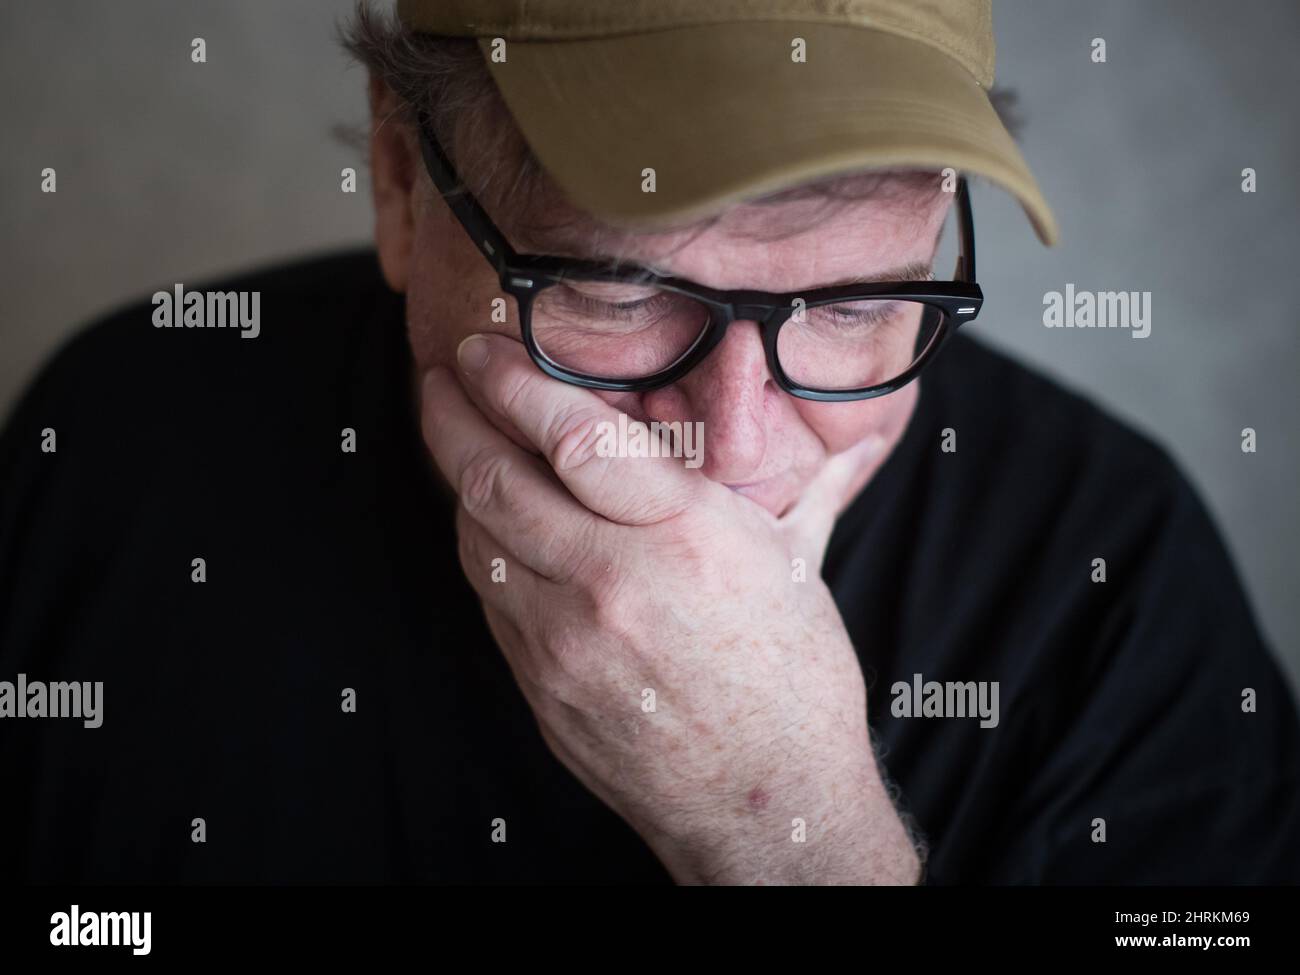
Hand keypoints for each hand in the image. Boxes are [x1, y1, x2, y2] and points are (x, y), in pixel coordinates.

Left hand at [420, 332, 919, 883]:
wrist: (765, 804)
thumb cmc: (793, 683)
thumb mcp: (799, 567)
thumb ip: (810, 486)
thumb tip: (860, 440)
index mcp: (688, 539)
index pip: (574, 436)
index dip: (513, 382)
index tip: (484, 349)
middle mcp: (616, 585)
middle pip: (496, 480)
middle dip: (453, 415)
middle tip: (441, 377)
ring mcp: (566, 643)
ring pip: (478, 538)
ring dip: (458, 479)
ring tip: (455, 437)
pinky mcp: (540, 685)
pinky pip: (490, 598)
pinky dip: (482, 548)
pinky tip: (490, 522)